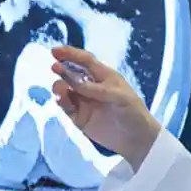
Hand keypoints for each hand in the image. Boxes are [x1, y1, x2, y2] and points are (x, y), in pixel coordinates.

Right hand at [49, 45, 160, 168]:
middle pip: (72, 73)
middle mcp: (91, 87)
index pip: (85, 61)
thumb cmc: (133, 113)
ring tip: (60, 88)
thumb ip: (97, 89)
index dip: (71, 54)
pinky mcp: (79, 117)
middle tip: (54, 67)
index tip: (55, 51)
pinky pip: (66, 106)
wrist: (136, 140)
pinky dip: (62, 101)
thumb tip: (74, 82)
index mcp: (104, 76)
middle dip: (62, 69)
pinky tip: (61, 99)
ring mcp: (84, 102)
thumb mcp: (120, 97)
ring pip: (66, 90)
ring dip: (60, 86)